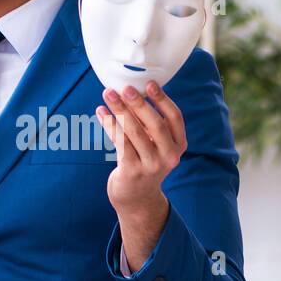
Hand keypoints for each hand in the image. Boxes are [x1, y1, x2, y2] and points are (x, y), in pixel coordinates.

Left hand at [95, 81, 187, 269]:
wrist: (137, 198)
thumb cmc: (145, 160)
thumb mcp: (155, 143)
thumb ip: (149, 121)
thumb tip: (131, 90)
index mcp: (179, 145)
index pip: (175, 117)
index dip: (162, 99)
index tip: (149, 83)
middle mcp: (169, 156)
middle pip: (155, 123)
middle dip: (138, 103)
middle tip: (124, 87)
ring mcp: (151, 165)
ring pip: (133, 132)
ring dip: (119, 110)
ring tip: (107, 94)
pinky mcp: (132, 171)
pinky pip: (119, 142)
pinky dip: (109, 124)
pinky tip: (100, 112)